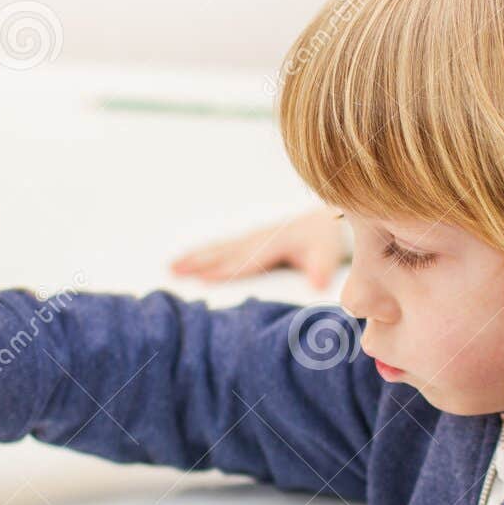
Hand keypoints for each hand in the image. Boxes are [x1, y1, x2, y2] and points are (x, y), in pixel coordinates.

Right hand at [171, 207, 347, 288]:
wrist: (331, 218)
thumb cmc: (328, 240)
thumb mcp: (328, 254)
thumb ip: (322, 270)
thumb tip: (317, 285)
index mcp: (274, 244)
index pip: (245, 260)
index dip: (225, 270)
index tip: (203, 278)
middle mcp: (259, 239)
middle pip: (224, 252)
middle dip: (198, 261)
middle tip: (172, 270)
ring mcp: (254, 236)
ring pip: (219, 247)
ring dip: (195, 256)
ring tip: (172, 266)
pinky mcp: (252, 238)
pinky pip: (225, 245)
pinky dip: (206, 251)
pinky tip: (193, 257)